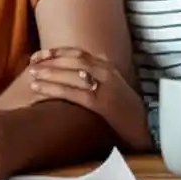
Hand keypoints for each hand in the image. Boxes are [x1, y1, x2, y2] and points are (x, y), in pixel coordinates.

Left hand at [28, 47, 152, 150]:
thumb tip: (72, 72)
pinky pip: (73, 93)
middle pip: (73, 60)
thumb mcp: (112, 86)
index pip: (78, 53)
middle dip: (49, 61)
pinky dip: (53, 89)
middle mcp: (107, 72)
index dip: (56, 52)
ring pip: (72, 74)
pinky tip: (38, 89)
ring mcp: (106, 87)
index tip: (38, 55)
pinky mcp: (102, 104)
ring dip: (49, 73)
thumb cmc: (125, 109)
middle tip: (31, 64)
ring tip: (31, 76)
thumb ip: (96, 76)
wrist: (149, 127)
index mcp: (108, 66)